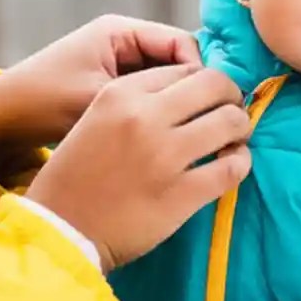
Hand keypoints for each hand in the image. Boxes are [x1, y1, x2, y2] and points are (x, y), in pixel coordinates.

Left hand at [0, 15, 201, 149]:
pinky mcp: (114, 84)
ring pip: (168, 80)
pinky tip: (171, 134)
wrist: (0, 119)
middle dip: (195, 89)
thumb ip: (146, 100)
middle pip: (180, 60)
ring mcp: (120, 62)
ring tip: (194, 131)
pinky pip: (152, 93)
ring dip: (179, 103)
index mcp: (120, 32)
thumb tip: (198, 111)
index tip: (212, 106)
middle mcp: (124, 40)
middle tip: (211, 121)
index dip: (202, 74)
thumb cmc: (43, 103)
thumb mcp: (96, 101)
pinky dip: (162, 111)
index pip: (182, 44)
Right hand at [25, 63, 251, 271]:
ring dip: (240, 127)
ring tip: (233, 139)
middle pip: (215, 84)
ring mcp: (165, 155)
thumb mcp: (94, 119)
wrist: (59, 231)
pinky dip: (241, 161)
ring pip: (231, 121)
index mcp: (120, 94)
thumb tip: (191, 91)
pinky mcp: (182, 193)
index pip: (185, 69)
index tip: (207, 97)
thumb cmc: (75, 176)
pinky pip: (232, 166)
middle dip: (230, 95)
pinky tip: (233, 164)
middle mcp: (145, 117)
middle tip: (230, 111)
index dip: (203, 82)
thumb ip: (137, 101)